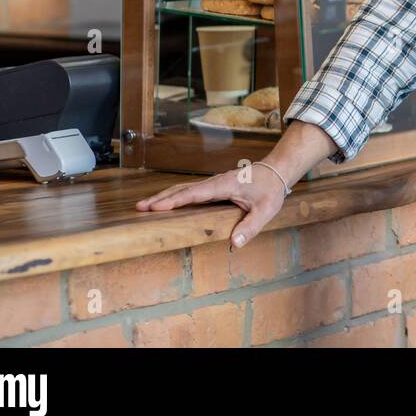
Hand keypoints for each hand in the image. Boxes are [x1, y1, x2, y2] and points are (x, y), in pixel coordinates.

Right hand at [135, 162, 287, 249]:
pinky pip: (191, 192)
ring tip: (144, 206)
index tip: (156, 206)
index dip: (175, 200)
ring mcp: (213, 184)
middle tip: (139, 207)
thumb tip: (234, 244)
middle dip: (160, 198)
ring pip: (184, 189)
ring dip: (165, 197)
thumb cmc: (270, 189)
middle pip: (182, 189)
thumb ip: (251, 226)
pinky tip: (166, 205)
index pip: (194, 193)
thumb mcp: (266, 210)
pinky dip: (175, 197)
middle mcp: (214, 183)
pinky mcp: (214, 188)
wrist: (276, 171)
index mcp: (223, 186)